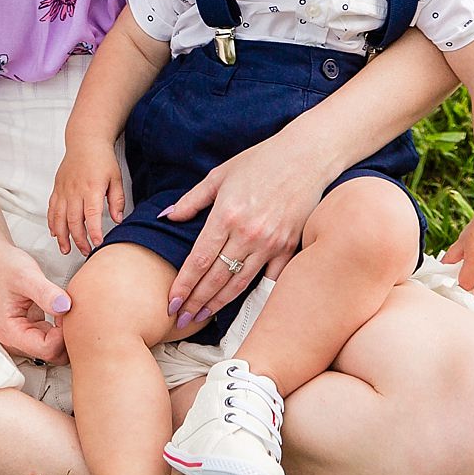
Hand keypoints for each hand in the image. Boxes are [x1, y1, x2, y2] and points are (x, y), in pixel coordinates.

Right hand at [0, 243, 71, 365]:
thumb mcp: (27, 276)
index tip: (66, 311)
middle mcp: (15, 340)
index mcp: (11, 333)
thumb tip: (66, 307)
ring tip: (63, 308)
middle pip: (53, 355)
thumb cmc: (4, 266)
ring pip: (55, 349)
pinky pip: (52, 338)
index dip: (64, 333)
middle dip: (66, 337)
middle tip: (69, 311)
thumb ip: (46, 293)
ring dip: (64, 332)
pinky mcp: (30, 329)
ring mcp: (22, 336)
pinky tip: (60, 310)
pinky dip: (61, 327)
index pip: (48, 350)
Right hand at [48, 140, 123, 255]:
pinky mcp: (57, 188)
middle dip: (78, 239)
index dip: (94, 231)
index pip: (91, 215)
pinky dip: (52, 222)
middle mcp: (75, 190)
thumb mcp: (116, 178)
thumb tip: (118, 219)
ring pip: (59, 217)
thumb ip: (117, 200)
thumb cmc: (102, 159)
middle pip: (73, 220)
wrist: (85, 141)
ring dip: (61, 235)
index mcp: (92, 188)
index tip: (98, 243)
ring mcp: (64, 190)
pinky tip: (55, 232)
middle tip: (85, 251)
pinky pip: (51, 208)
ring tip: (65, 249)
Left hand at [162, 137, 329, 328]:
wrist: (305, 156)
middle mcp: (247, 233)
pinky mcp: (290, 246)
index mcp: (226, 215)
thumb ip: (192, 200)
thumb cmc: (260, 161)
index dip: (183, 285)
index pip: (198, 260)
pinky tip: (241, 306)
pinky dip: (256, 294)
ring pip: (240, 283)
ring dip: (219, 303)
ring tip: (202, 317)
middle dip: (195, 301)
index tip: (171, 302)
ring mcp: (271, 242)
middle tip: (180, 319)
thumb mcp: (219, 175)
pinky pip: (271, 278)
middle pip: (216, 278)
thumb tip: (167, 217)